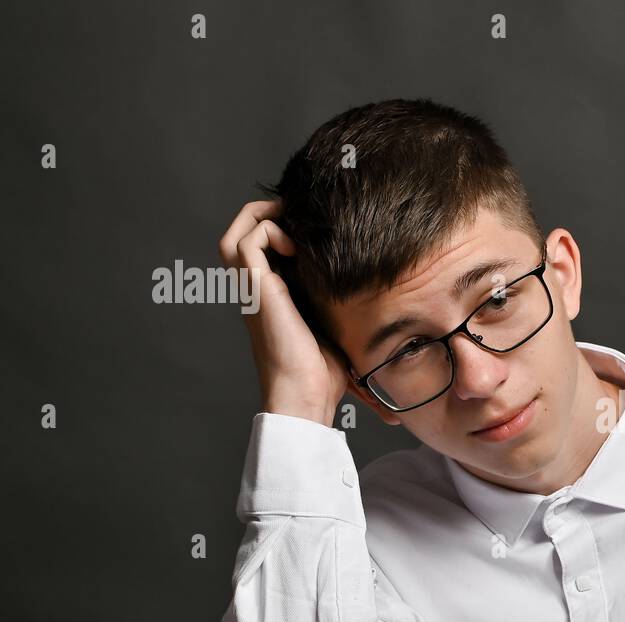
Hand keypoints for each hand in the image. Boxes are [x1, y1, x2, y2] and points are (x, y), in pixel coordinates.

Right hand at [217, 200, 359, 427]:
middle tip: (301, 219)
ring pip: (238, 231)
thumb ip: (340, 300)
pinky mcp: (256, 289)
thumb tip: (376, 290)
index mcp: (274, 294)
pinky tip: (295, 248)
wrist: (307, 395)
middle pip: (243, 232)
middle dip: (270, 213)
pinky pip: (248, 241)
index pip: (266, 246)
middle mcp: (258, 287)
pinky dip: (271, 231)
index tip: (318, 229)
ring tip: (295, 229)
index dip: (285, 226)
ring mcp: (254, 288)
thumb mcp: (336, 324)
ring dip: (265, 217)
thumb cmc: (324, 372)